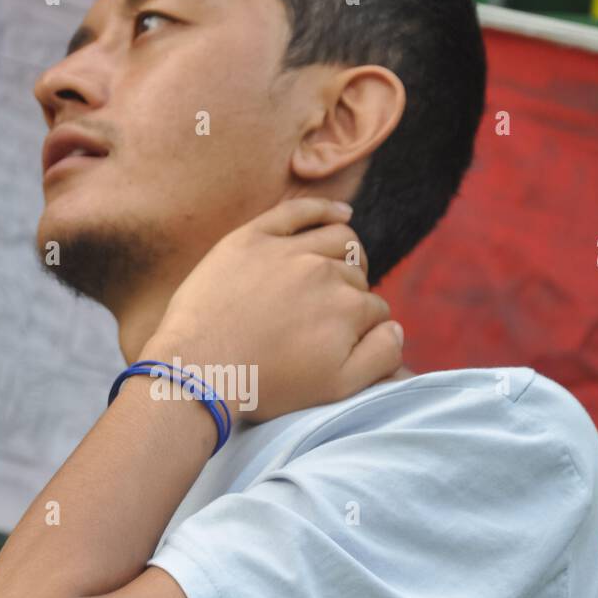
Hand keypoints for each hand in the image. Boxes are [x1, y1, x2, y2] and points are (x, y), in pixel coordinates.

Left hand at [139, 197, 403, 424]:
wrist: (199, 371)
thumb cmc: (266, 385)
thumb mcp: (336, 388)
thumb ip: (380, 358)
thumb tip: (397, 328)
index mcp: (350, 308)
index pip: (374, 311)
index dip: (362, 329)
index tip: (340, 344)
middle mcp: (325, 271)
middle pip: (356, 277)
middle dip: (350, 296)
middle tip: (323, 321)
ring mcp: (288, 250)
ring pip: (338, 239)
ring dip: (346, 255)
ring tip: (334, 274)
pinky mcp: (253, 237)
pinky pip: (299, 210)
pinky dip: (325, 209)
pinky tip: (341, 213)